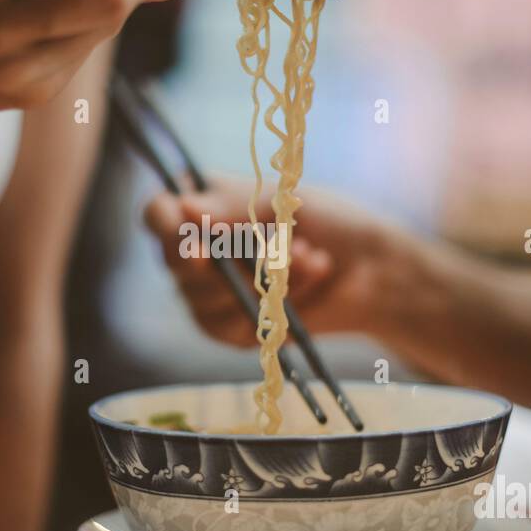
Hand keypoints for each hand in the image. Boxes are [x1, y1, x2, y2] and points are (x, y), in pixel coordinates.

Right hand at [144, 177, 399, 345]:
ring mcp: (207, 295)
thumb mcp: (283, 200)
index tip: (202, 239)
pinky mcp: (230, 330)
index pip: (157, 214)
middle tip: (281, 245)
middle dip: (232, 255)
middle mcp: (194, 251)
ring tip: (309, 256)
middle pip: (175, 261)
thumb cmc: (329, 222)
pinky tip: (307, 283)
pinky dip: (275, 303)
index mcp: (202, 206)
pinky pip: (234, 324)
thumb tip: (184, 207)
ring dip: (263, 276)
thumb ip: (232, 205)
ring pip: (205, 297)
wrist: (372, 270)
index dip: (167, 226)